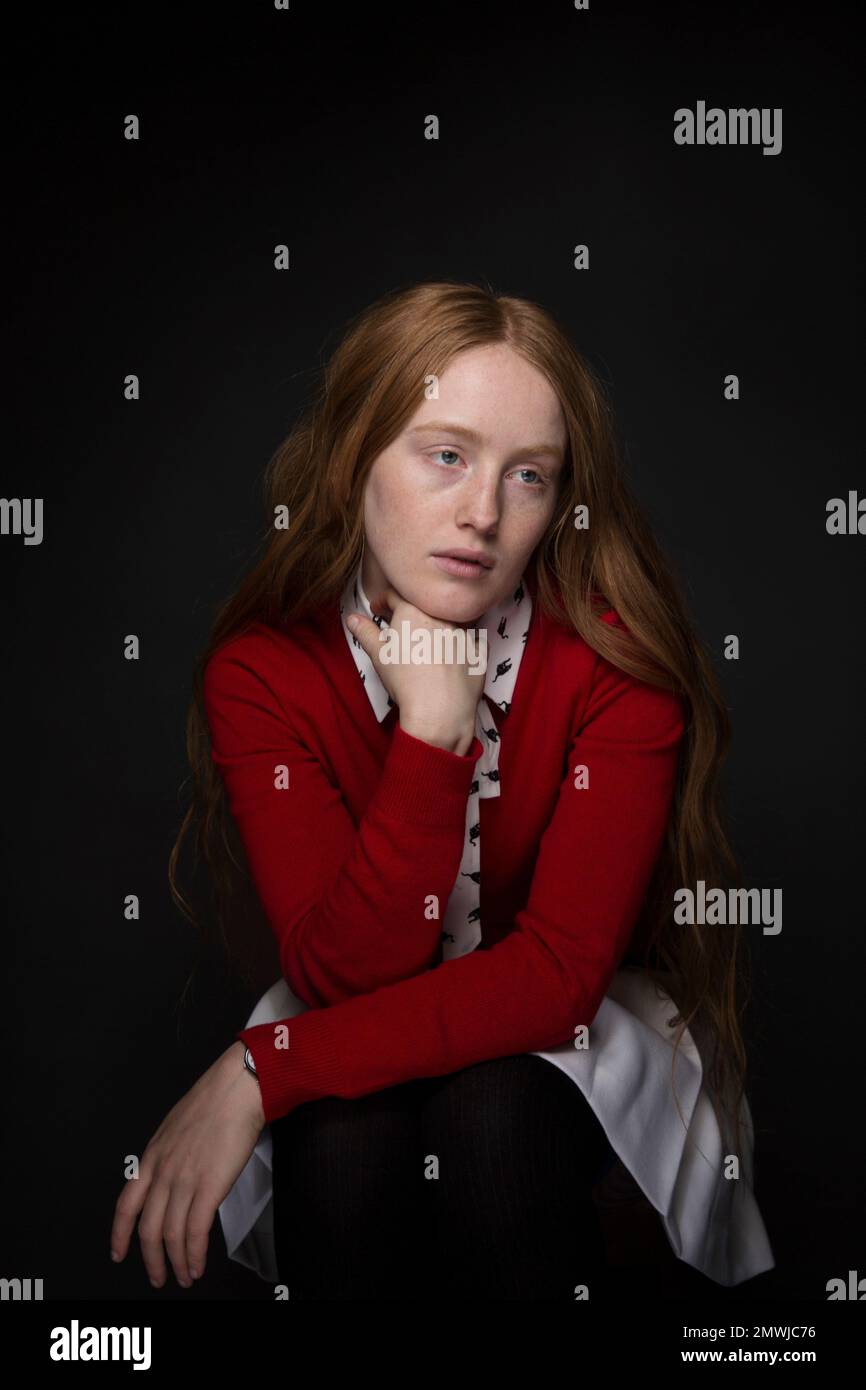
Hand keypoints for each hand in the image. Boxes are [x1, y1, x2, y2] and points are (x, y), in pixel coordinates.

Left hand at [110, 1041, 264, 1288]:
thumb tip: (174, 1174)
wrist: (237, 1087)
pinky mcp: (209, 1186)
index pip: (126, 1205)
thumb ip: (169, 1153)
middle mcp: (163, 1172)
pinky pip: (195, 1232)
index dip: (120, 1234)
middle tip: (158, 1277)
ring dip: (177, 1263)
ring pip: (171, 1236)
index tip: (118, 1253)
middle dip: (151, 1260)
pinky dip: (195, 1255)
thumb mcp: (176, 1126)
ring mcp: (184, 1180)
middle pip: (148, 1229)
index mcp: (152, 1156)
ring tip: (185, 1276)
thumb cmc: (214, 1100)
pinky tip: (198, 1265)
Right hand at [348, 582, 483, 751]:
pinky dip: (461, 644)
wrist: (438, 710)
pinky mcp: (478, 650)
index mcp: (413, 612)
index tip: (378, 609)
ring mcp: (463, 631)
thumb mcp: (378, 655)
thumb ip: (365, 632)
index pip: (395, 595)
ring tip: (426, 644)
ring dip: (437, 626)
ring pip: (448, 620)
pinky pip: (471, 640)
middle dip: (410, 614)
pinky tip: (452, 657)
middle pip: (423, 606)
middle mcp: (441, 615)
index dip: (383, 601)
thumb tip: (352, 618)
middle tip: (400, 627)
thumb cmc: (406, 681)